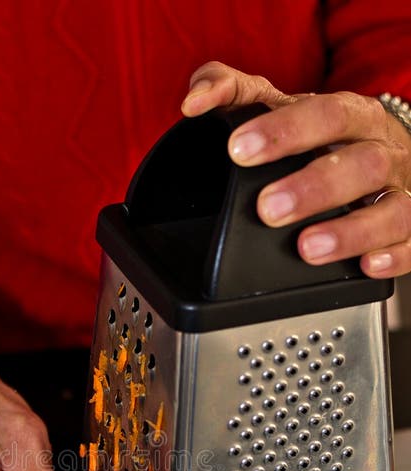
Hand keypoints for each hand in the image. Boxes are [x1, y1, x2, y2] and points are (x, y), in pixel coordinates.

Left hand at [181, 62, 410, 277]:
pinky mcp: (410, 233)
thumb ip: (232, 92)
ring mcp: (400, 193)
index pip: (325, 113)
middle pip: (361, 163)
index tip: (239, 149)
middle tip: (267, 208)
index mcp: (352, 115)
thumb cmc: (321, 137)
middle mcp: (383, 151)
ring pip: (390, 209)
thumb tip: (193, 101)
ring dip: (350, 231)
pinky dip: (393, 257)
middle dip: (314, 187)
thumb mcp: (279, 107)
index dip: (284, 131)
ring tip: (307, 248)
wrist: (380, 158)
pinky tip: (366, 265)